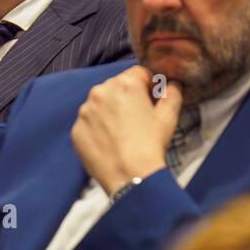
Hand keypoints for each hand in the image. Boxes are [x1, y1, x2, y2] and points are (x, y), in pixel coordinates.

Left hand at [71, 66, 181, 194]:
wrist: (131, 176)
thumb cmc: (151, 144)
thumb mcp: (168, 117)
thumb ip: (172, 93)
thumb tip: (172, 84)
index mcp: (125, 84)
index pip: (139, 73)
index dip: (148, 85)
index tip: (152, 100)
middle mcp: (100, 91)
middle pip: (116, 87)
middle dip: (127, 97)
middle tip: (137, 118)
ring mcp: (85, 111)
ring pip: (99, 104)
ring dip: (109, 111)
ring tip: (122, 132)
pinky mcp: (76, 129)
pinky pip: (88, 123)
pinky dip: (97, 128)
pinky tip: (109, 142)